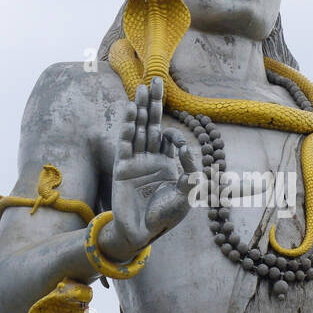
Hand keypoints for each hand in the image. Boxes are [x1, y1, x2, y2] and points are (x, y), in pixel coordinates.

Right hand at [99, 78, 198, 259]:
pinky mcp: (122, 168)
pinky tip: (129, 111)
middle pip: (151, 124)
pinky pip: (125, 144)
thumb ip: (190, 176)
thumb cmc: (164, 217)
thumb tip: (190, 153)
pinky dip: (127, 127)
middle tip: (156, 80)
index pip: (169, 139)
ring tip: (141, 88)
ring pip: (138, 129)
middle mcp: (150, 158)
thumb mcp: (185, 197)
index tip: (180, 144)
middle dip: (154, 103)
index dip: (175, 135)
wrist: (142, 232)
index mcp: (166, 163)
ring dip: (139, 109)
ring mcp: (135, 161)